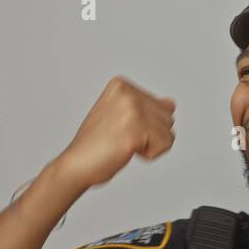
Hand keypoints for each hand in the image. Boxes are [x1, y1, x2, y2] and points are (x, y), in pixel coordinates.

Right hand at [51, 75, 175, 191]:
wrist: (77, 164)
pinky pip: (165, 146)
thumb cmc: (97, 144)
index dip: (146, 125)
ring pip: (168, 133)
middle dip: (150, 135)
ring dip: (149, 146)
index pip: (162, 107)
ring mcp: (131, 110)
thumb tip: (171, 103)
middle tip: (122, 138)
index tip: (120, 128)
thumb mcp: (124, 117)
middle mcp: (127, 93)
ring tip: (124, 144)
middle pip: (168, 119)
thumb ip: (147, 108)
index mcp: (122, 85)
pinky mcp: (136, 129)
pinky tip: (127, 150)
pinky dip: (149, 155)